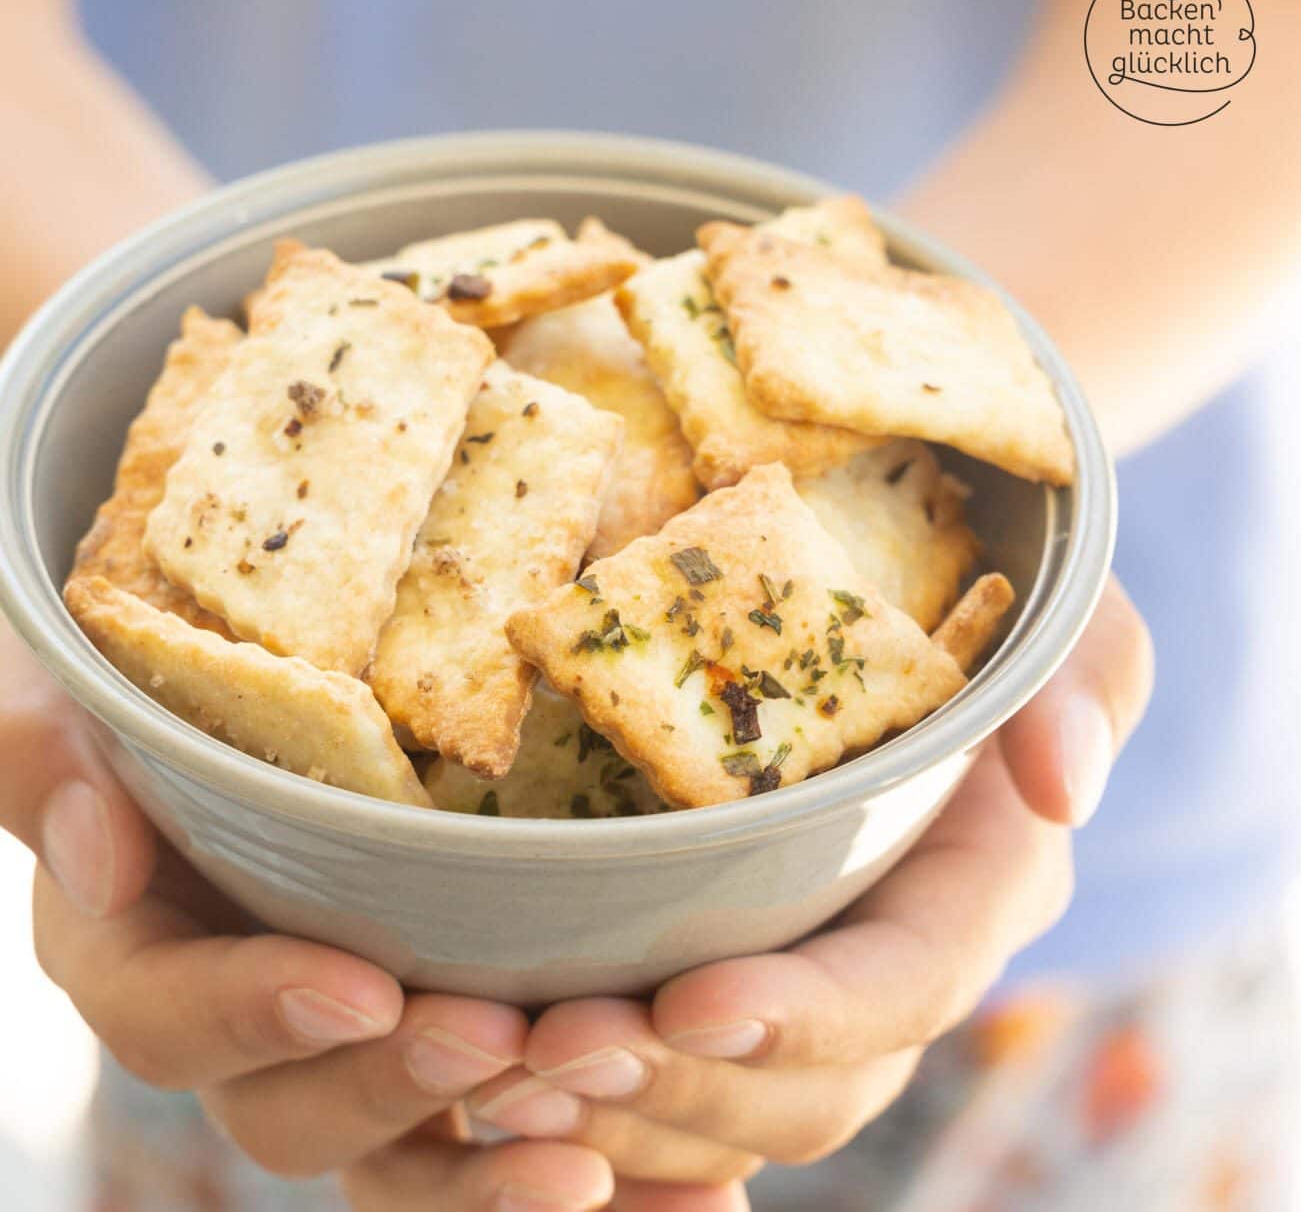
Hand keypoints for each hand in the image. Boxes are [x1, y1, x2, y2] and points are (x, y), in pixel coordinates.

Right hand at [1, 616, 621, 1210]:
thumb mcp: (73, 694)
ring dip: (494, 1174)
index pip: (164, 1011)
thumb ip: (45, 749)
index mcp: (142, 945)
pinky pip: (495, 1144)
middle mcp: (241, 1023)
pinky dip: (591, 1175)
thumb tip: (98, 838)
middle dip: (396, 1084)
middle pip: (294, 1106)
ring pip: (403, 1154)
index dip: (252, 1012)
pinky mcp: (437, 1057)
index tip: (356, 988)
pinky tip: (691, 1192)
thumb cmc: (159, 683)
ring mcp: (342, 1050)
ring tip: (595, 1160)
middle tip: (501, 1038)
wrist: (268, 694)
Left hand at [413, 578, 1151, 1195]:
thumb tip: (1061, 783)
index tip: (690, 1001)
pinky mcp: (721, 985)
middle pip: (803, 1091)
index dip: (807, 1016)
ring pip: (721, 1118)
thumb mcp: (1058, 620)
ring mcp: (802, 992)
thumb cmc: (979, 618)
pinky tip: (493, 1095)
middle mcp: (887, 970)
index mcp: (974, 896)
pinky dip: (585, 1119)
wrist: (898, 622)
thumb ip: (1085, 680)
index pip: (907, 986)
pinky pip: (659, 1101)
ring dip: (611, 1118)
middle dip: (678, 1087)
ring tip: (497, 1076)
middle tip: (550, 1047)